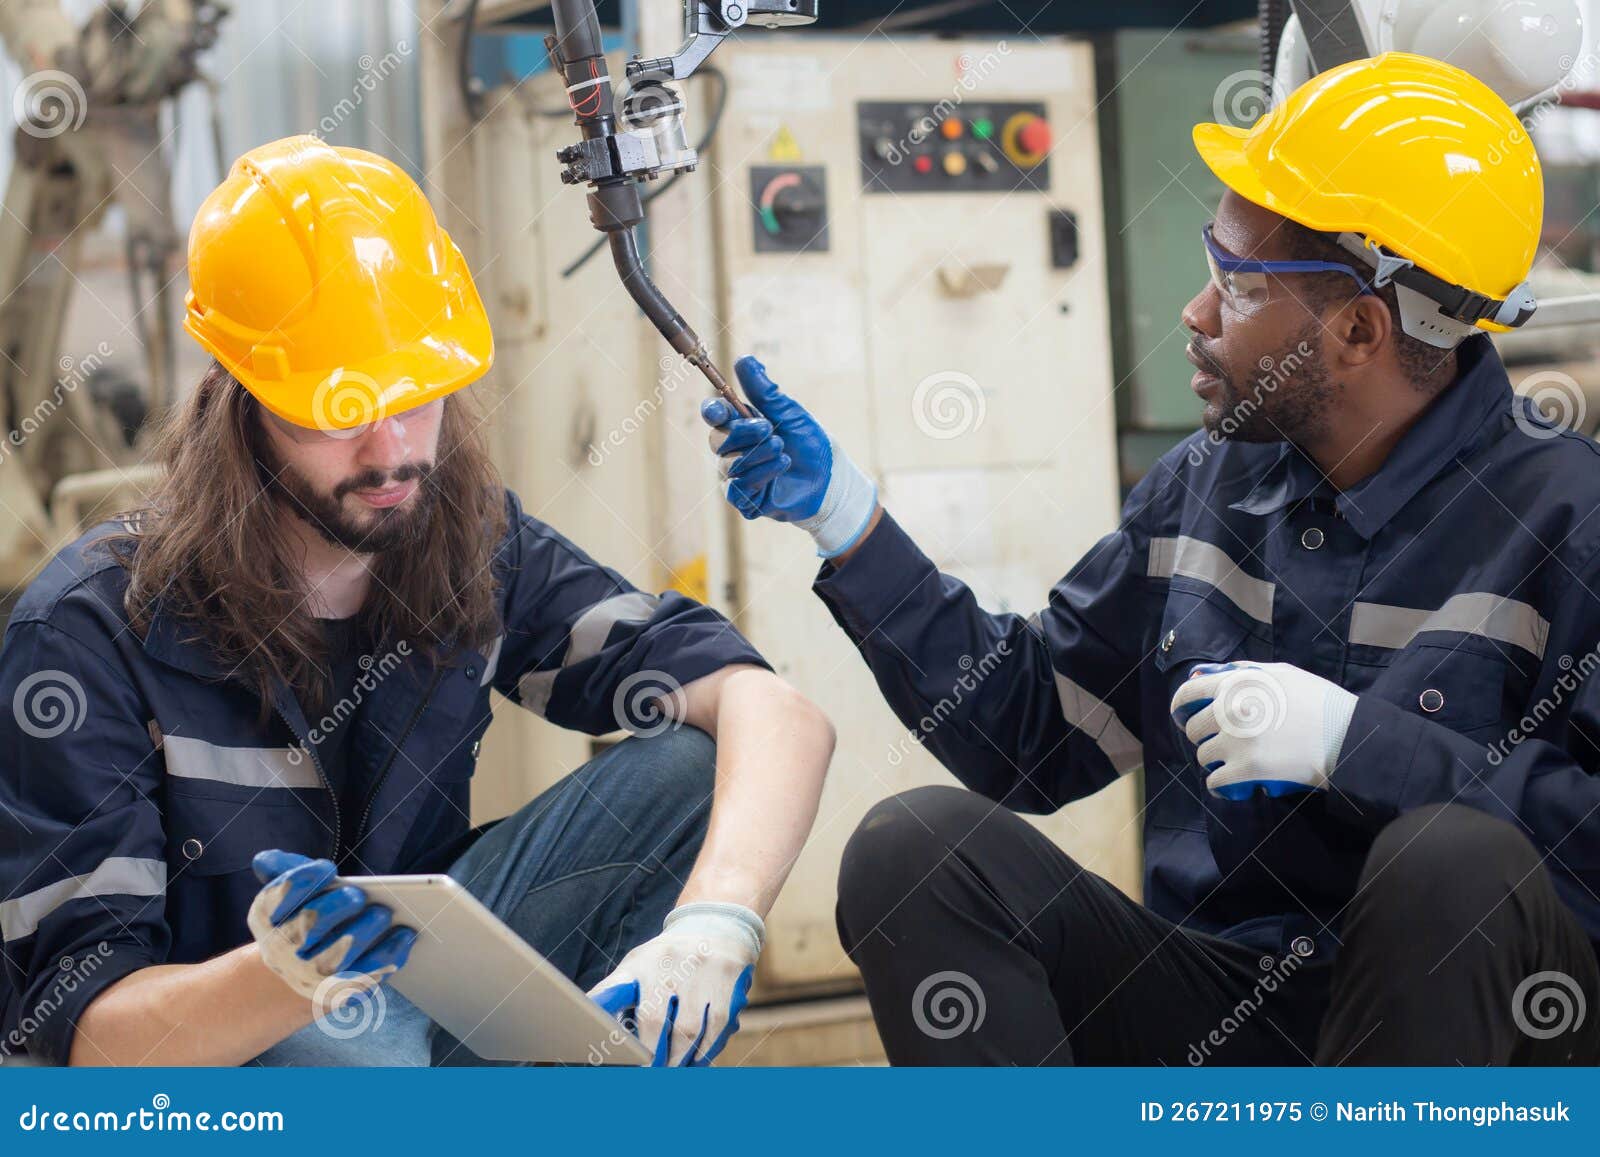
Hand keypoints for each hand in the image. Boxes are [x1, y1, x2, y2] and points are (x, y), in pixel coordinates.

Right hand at [246, 850, 416, 1010]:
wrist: (295, 965)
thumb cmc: (300, 912)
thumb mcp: (286, 890)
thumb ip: (282, 868)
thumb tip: (266, 860)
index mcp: (267, 915)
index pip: (277, 897)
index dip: (303, 881)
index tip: (329, 868)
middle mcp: (283, 948)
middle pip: (308, 927)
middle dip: (335, 908)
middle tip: (359, 896)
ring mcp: (308, 973)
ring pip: (336, 958)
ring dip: (363, 934)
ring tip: (384, 914)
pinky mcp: (337, 990)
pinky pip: (364, 975)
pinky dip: (386, 955)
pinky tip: (404, 935)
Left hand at [589, 901, 762, 1065]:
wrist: (716, 926)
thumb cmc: (667, 960)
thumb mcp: (637, 967)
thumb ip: (612, 993)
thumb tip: (588, 1023)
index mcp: (640, 963)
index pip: (613, 990)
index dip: (601, 1016)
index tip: (602, 1050)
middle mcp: (668, 962)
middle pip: (654, 1020)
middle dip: (650, 1054)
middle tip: (647, 1074)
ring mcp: (699, 971)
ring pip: (687, 1029)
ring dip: (678, 1060)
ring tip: (671, 1072)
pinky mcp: (726, 982)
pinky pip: (715, 1027)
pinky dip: (704, 1051)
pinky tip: (696, 1062)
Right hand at [700, 356, 876, 557]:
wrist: (829, 479)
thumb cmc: (808, 444)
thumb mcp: (788, 413)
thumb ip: (764, 391)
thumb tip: (744, 360)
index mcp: (740, 425)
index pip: (714, 415)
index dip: (713, 411)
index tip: (722, 410)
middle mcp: (732, 450)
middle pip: (717, 439)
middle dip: (744, 433)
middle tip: (770, 430)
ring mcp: (735, 476)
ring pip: (728, 464)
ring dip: (759, 454)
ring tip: (783, 451)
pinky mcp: (744, 499)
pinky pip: (738, 487)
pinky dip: (762, 474)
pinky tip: (781, 467)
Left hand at [1170, 662, 1357, 800]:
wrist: (1350, 737)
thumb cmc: (1319, 703)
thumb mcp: (1281, 674)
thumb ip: (1242, 672)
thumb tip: (1204, 675)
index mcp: (1236, 683)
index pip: (1188, 693)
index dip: (1180, 706)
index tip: (1182, 716)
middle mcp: (1231, 710)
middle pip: (1194, 729)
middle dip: (1203, 737)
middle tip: (1221, 743)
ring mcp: (1237, 741)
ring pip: (1203, 757)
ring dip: (1213, 762)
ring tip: (1232, 762)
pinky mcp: (1247, 770)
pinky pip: (1216, 783)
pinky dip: (1220, 786)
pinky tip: (1229, 785)